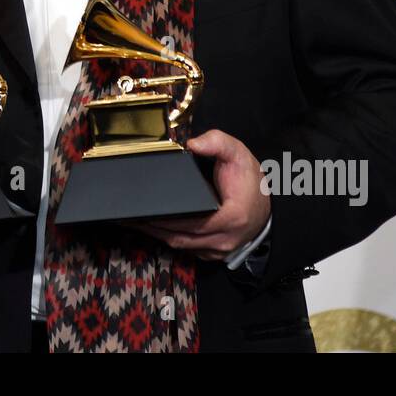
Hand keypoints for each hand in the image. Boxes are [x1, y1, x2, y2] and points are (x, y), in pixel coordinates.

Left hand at [121, 129, 269, 261]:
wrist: (267, 204)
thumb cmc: (250, 180)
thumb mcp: (237, 154)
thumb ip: (217, 143)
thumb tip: (193, 143)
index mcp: (231, 218)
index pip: (193, 223)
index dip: (167, 220)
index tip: (145, 212)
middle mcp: (225, 239)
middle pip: (181, 238)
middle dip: (153, 228)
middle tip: (128, 217)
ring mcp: (219, 250)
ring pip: (182, 246)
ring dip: (157, 235)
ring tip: (133, 221)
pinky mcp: (213, 253)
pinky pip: (188, 249)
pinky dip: (170, 238)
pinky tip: (153, 228)